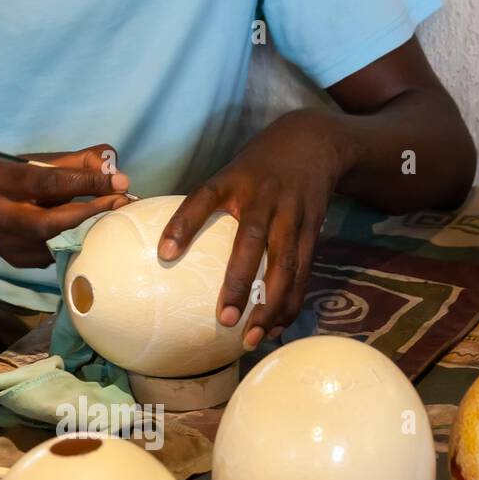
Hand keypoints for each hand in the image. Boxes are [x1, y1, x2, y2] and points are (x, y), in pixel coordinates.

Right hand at [0, 144, 131, 267]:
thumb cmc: (16, 181)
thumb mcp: (39, 163)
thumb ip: (78, 162)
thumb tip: (115, 173)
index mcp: (1, 182)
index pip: (48, 182)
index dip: (86, 182)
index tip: (118, 183)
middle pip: (51, 221)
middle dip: (90, 213)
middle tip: (120, 203)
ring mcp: (7, 243)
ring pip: (58, 242)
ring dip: (89, 230)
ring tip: (112, 218)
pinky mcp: (18, 261)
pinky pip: (55, 253)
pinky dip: (76, 242)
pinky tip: (88, 233)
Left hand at [158, 113, 345, 349]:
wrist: (313, 142)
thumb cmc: (257, 168)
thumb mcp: (229, 172)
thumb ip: (205, 205)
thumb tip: (168, 252)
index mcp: (233, 181)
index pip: (203, 199)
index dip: (184, 225)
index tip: (165, 255)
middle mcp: (264, 198)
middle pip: (251, 242)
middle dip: (239, 283)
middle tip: (224, 319)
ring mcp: (291, 214)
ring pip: (285, 264)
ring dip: (269, 304)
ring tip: (251, 338)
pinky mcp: (312, 230)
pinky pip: (303, 272)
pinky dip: (290, 302)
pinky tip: (275, 327)